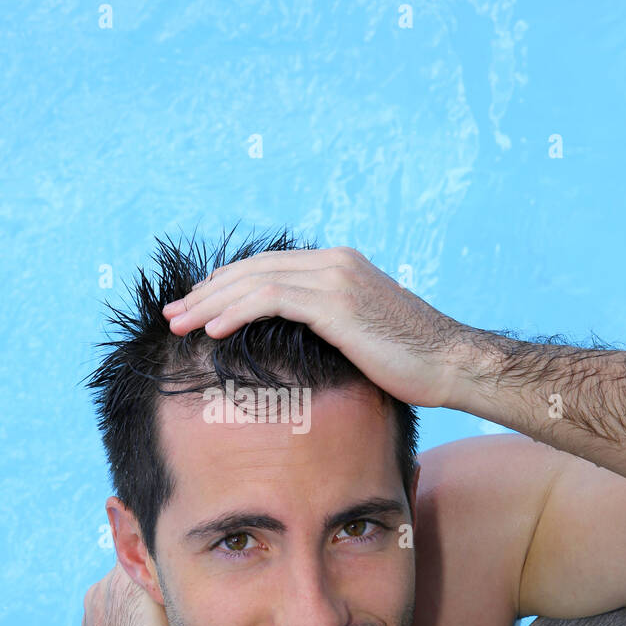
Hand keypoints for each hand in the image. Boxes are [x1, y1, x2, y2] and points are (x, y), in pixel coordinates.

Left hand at [162, 246, 470, 408]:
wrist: (452, 363)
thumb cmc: (413, 361)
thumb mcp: (363, 335)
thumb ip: (328, 325)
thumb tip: (296, 345)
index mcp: (337, 265)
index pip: (266, 268)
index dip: (225, 286)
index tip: (195, 307)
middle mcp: (333, 262)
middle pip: (252, 270)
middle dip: (206, 292)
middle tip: (172, 314)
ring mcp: (335, 278)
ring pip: (254, 282)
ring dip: (210, 303)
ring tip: (179, 324)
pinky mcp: (336, 303)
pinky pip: (271, 300)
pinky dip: (236, 312)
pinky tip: (212, 330)